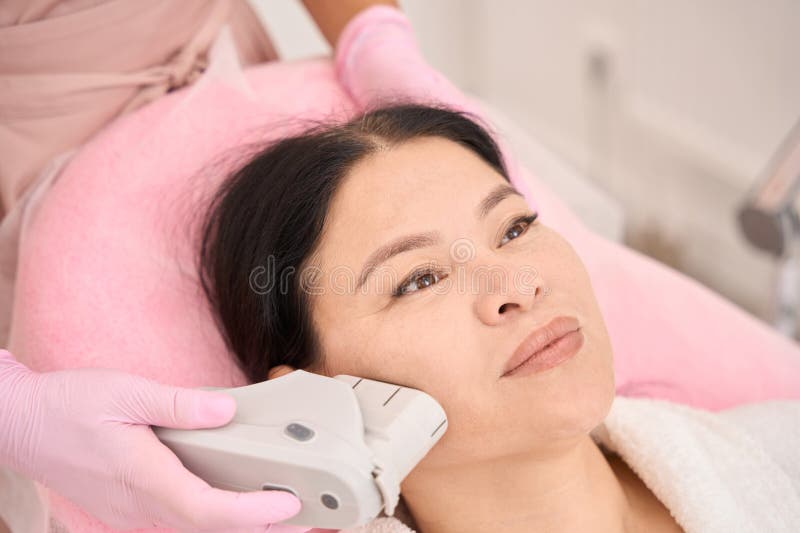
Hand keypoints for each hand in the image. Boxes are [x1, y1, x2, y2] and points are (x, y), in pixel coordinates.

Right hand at [0, 349, 306, 531]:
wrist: (22, 425)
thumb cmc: (68, 406)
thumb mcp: (125, 393)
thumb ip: (179, 404)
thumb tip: (226, 411)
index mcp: (144, 477)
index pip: (208, 509)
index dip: (252, 513)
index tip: (288, 505)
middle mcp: (141, 505)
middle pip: (209, 529)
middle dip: (259, 528)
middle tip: (305, 517)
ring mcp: (133, 512)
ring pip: (194, 530)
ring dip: (238, 526)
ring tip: (280, 512)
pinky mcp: (128, 508)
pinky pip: (177, 522)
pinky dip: (212, 519)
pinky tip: (233, 504)